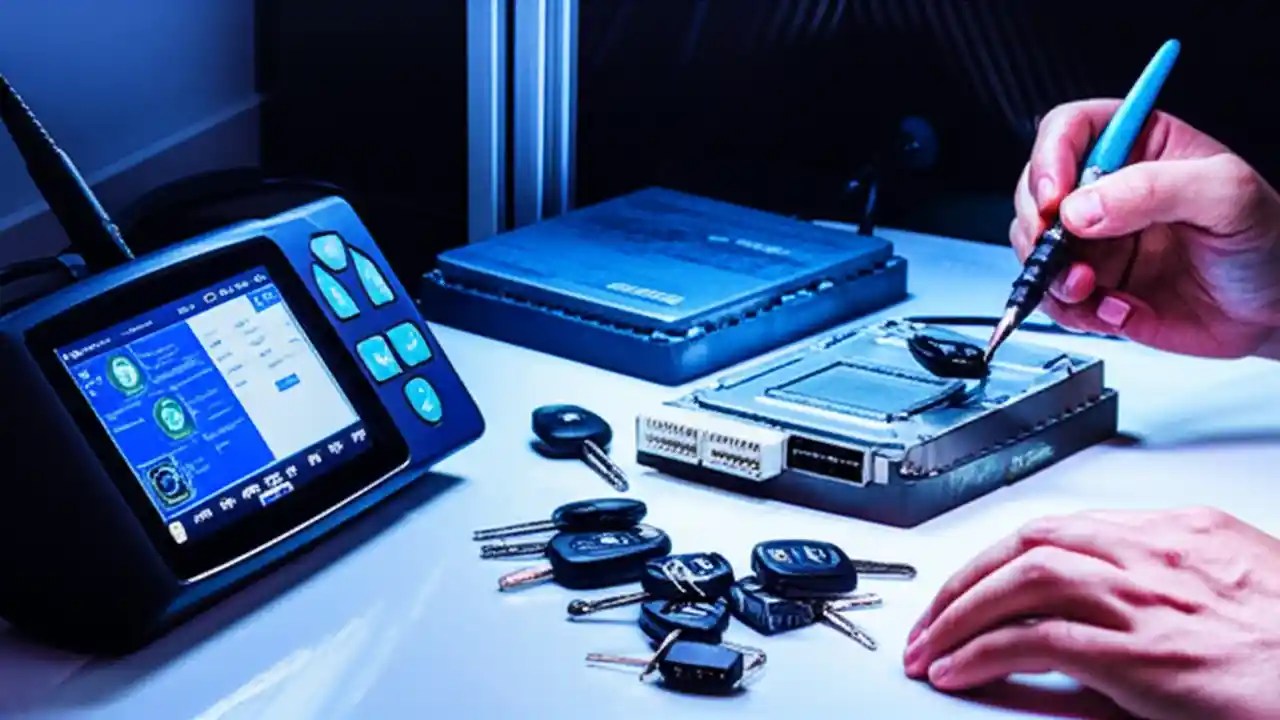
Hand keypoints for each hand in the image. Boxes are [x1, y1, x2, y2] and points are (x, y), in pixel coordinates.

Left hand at [902, 507, 1279, 719]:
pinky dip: (982, 651)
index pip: (1063, 528)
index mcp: (1179, 532)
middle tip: (931, 614)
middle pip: (1029, 544)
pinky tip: (957, 668)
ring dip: (960, 612)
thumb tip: (1106, 605)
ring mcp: (1146, 601)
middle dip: (966, 578)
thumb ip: (1168, 582)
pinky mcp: (1141, 656)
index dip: (1002, 554)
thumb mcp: (1235, 589)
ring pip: (1020, 582)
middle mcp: (1155, 554)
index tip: (972, 580)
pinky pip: (1035, 642)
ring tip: (929, 645)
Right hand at [1012, 100, 1279, 358]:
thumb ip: (1155, 189)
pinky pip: (1054, 296)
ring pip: (1034, 247)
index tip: (1056, 196)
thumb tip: (1082, 208)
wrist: (1274, 312)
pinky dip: (1072, 309)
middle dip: (1039, 224)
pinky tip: (1113, 308)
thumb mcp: (1226, 195)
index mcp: (1140, 146)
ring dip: (1050, 272)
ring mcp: (1096, 241)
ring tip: (1089, 286)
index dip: (1050, 157)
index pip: (1070, 129)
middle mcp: (1108, 190)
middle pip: (1036, 190)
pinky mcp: (1094, 287)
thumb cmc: (1267, 242)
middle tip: (1060, 247)